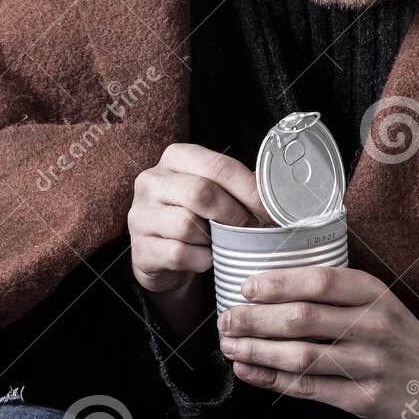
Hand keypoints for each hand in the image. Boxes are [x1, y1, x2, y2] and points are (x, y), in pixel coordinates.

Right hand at [129, 144, 265, 329]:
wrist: (163, 257)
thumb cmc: (197, 219)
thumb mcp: (214, 194)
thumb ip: (237, 188)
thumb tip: (279, 199)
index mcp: (176, 158)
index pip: (218, 166)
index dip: (250, 189)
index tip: (273, 210)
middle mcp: (151, 181)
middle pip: (200, 192)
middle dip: (234, 214)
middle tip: (251, 229)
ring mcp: (140, 215)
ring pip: (187, 225)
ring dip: (214, 239)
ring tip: (222, 243)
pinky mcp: (139, 248)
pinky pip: (179, 253)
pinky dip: (201, 260)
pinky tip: (206, 258)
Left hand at [217, 266, 418, 418]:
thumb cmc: (394, 334)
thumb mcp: (377, 301)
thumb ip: (333, 293)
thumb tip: (266, 286)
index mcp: (374, 295)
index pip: (321, 282)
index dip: (278, 283)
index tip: (246, 286)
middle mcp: (374, 327)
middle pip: (303, 319)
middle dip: (255, 319)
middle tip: (226, 318)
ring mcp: (370, 366)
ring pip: (300, 356)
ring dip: (257, 350)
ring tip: (229, 344)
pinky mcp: (363, 399)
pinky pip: (307, 388)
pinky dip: (271, 378)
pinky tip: (247, 369)